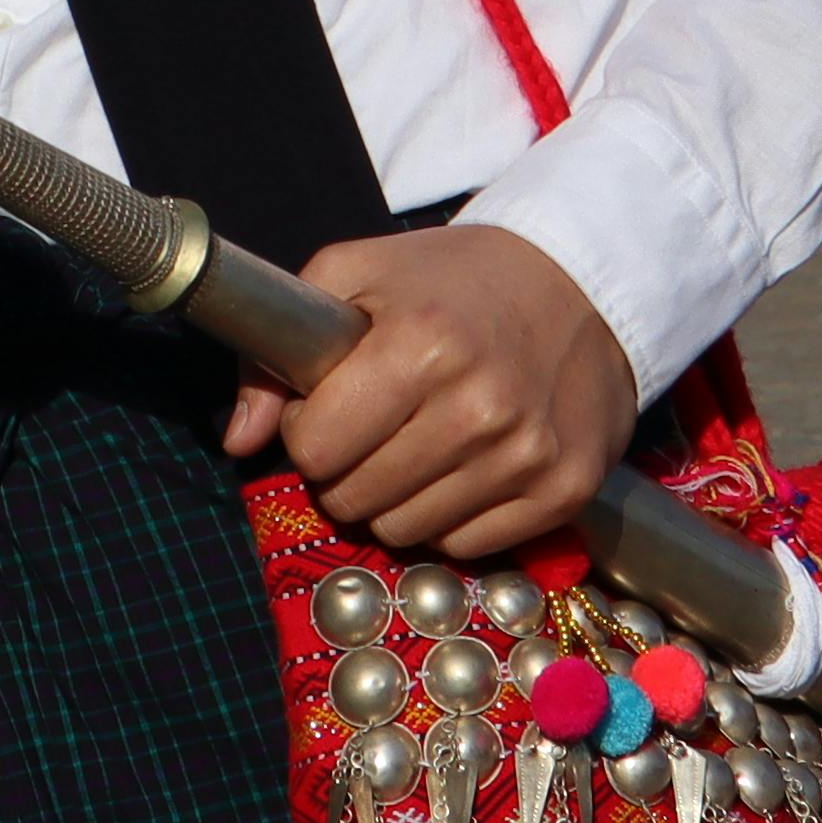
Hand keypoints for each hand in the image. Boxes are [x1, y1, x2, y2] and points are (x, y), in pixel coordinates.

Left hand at [220, 222, 638, 558]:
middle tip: (377, 423)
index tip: (333, 404)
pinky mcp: (564, 490)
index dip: (310, 429)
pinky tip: (467, 462)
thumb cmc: (454, 279)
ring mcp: (527, 455)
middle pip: (355, 500)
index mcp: (421, 344)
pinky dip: (453, 514)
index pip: (315, 450)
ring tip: (421, 440)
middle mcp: (479, 407)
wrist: (584, 281)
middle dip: (347, 468)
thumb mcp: (355, 276)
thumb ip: (275, 352)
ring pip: (405, 531)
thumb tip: (237, 441)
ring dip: (396, 496)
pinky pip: (466, 546)